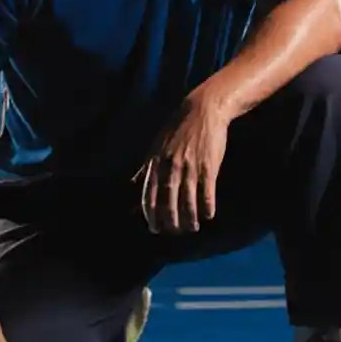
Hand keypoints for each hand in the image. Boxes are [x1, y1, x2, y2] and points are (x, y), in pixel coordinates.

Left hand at [140, 94, 231, 233]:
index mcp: (156, 163)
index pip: (149, 195)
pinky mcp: (208, 165)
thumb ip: (145, 168)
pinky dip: (207, 206)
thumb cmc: (177, 129)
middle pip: (168, 201)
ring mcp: (190, 166)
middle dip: (170, 221)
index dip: (151, 215)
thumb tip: (132, 186)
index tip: (154, 228)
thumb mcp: (155, 146)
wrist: (202, 109)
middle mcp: (171, 166)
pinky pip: (207, 191)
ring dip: (190, 218)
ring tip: (192, 228)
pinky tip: (209, 215)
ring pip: (188, 200)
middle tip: (174, 232)